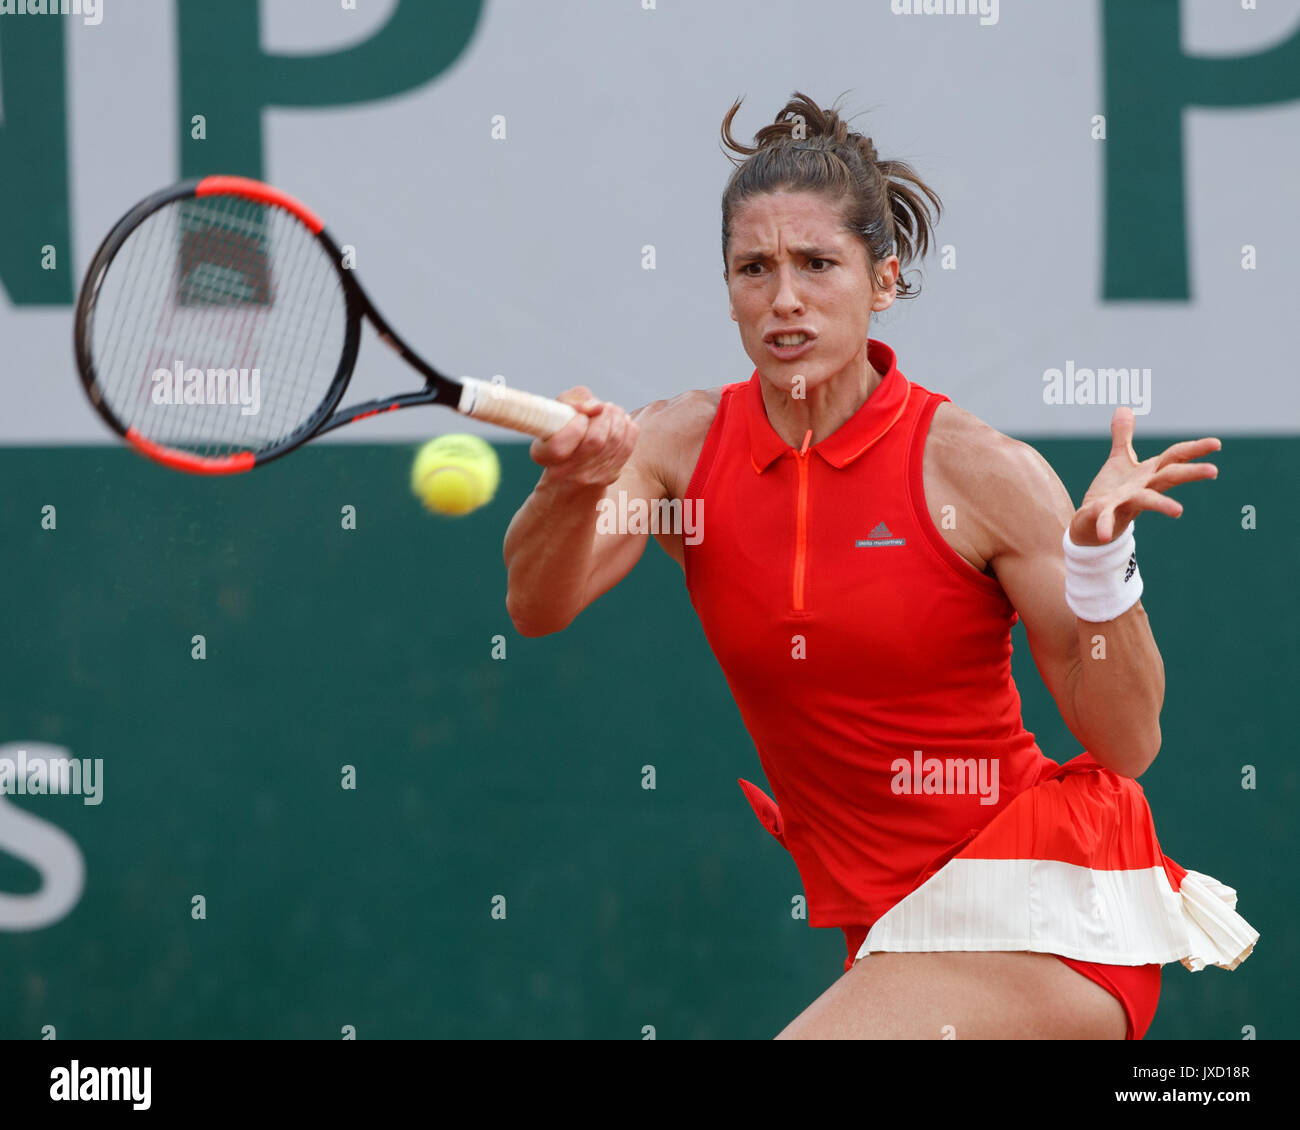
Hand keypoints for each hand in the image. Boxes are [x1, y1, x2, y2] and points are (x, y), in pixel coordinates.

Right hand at [529, 385, 638, 488]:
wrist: (566, 481)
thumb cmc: (559, 435)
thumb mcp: (554, 414)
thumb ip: (571, 401)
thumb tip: (597, 407)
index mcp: (544, 455)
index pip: (559, 446)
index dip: (575, 425)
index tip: (580, 417)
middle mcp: (565, 472)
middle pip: (595, 440)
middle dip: (604, 415)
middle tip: (602, 407)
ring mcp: (590, 478)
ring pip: (614, 441)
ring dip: (617, 418)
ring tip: (612, 410)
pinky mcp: (610, 476)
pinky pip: (627, 447)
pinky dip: (627, 428)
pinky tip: (620, 422)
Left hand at [1069, 406, 1219, 545]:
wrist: (1092, 524)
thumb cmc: (1112, 491)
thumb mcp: (1119, 461)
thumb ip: (1123, 437)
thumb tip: (1124, 408)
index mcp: (1148, 473)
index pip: (1175, 457)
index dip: (1195, 449)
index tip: (1217, 443)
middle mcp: (1142, 488)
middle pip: (1170, 477)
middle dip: (1190, 472)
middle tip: (1214, 471)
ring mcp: (1126, 502)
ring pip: (1147, 500)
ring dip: (1162, 504)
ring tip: (1179, 511)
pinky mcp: (1104, 515)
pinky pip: (1105, 519)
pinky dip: (1105, 525)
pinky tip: (1104, 535)